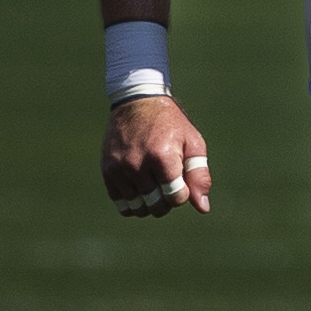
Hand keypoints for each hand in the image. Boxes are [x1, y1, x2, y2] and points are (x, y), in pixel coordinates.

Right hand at [102, 97, 211, 219]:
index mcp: (162, 157)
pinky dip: (134, 204)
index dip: (183, 193)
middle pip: (157, 206)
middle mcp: (138, 165)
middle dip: (167, 201)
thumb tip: (203, 207)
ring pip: (139, 208)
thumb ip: (199, 175)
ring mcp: (120, 169)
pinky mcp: (108, 172)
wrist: (137, 102)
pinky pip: (122, 205)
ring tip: (154, 187)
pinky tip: (140, 191)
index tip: (181, 180)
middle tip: (168, 184)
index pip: (176, 197)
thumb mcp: (192, 143)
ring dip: (151, 204)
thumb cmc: (170, 124)